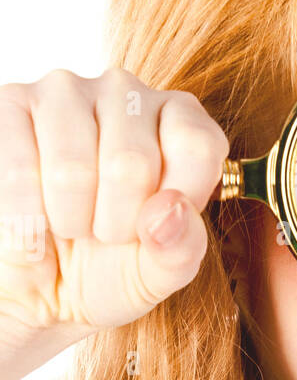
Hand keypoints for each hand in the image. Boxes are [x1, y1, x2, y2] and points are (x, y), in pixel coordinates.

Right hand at [0, 66, 227, 379]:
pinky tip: (32, 221)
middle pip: (130, 163)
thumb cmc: (111, 267)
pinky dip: (26, 220)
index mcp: (180, 121)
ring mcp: (66, 92)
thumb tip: (170, 210)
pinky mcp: (11, 105)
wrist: (43, 288)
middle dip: (115, 223)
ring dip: (69, 220)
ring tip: (69, 223)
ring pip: (71, 169)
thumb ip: (182, 247)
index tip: (154, 229)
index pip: (196, 146)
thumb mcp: (159, 271)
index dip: (175, 203)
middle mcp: (127, 92)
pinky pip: (19, 171)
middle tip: (103, 232)